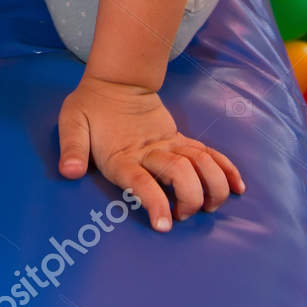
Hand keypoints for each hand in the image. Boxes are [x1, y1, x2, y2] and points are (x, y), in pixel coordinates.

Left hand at [57, 74, 245, 231]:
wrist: (116, 81)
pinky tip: (237, 186)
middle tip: (184, 216)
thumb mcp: (71, 123)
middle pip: (179, 173)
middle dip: (190, 198)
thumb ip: (71, 148)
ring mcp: (169, 143)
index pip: (141, 181)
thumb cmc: (90, 107)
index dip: (154, 202)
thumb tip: (69, 172)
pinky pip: (208, 153)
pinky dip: (225, 168)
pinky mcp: (180, 139)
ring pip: (201, 162)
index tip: (165, 225)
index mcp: (122, 154)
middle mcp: (150, 151)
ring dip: (213, 185)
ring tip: (212, 206)